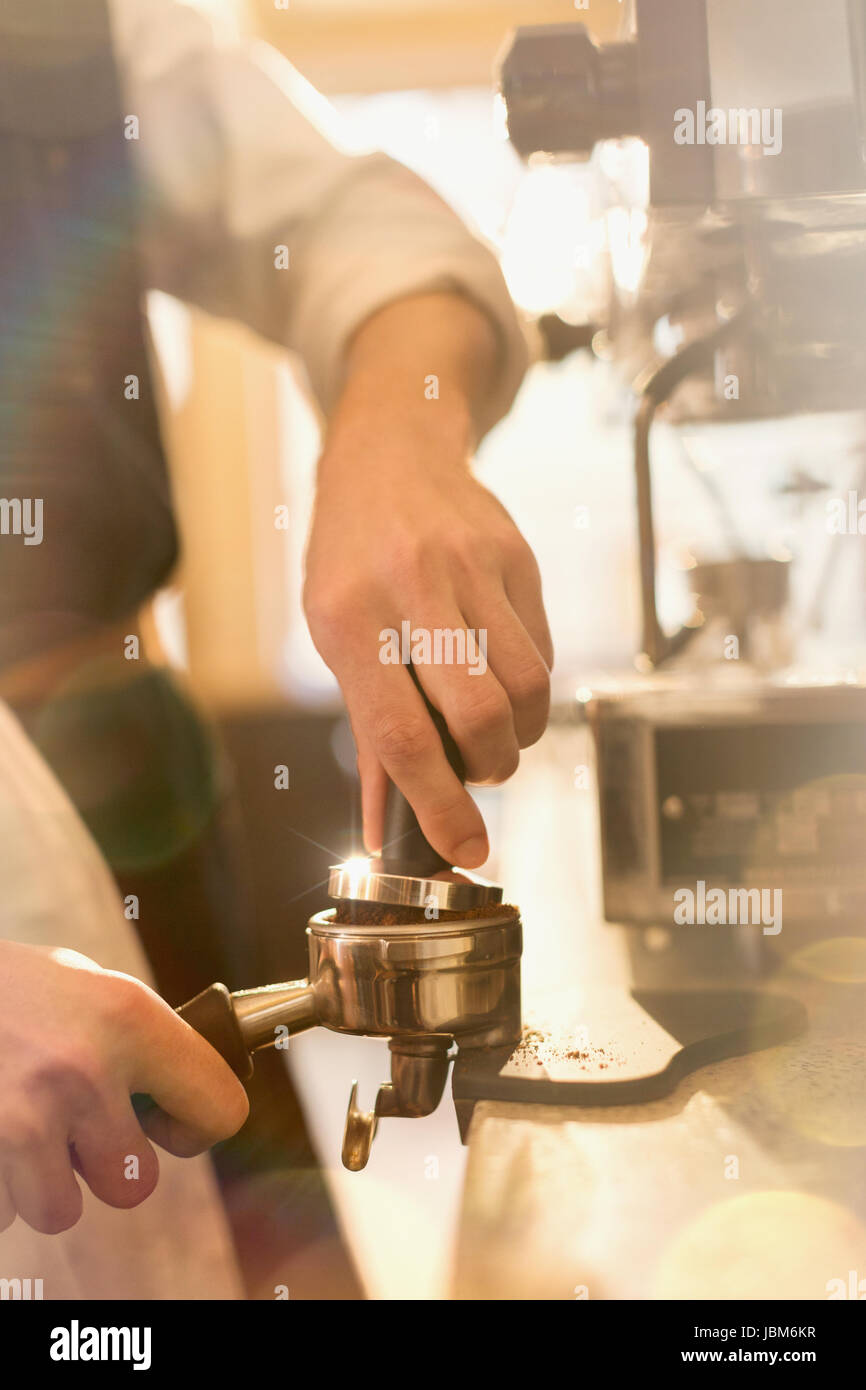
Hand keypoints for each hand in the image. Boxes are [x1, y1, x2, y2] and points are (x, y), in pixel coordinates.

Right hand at [0, 941, 248, 1234]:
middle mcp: (85, 1071)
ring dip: (43, 1182)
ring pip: (61, 1210)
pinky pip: (3, 1213)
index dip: (194, 1127)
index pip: (219, 1110)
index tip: (164, 1121)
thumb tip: (180, 1096)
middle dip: (104, 1165)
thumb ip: (137, 1040)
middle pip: (134, 1184)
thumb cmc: (12, 987)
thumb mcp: (90, 987)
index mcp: (129, 1018)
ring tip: (23, 1126)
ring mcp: (24, 1117)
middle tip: (74, 1126)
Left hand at [304, 297, 551, 866]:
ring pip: (528, 688)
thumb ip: (368, 728)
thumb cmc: (351, 555)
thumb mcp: (334, 633)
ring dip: (518, 736)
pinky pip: (543, 651)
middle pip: (480, 716)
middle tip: (479, 773)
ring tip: (491, 730)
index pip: (401, 733)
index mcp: (350, 618)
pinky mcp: (517, 557)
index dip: (437, 805)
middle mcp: (411, 587)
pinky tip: (500, 677)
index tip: (464, 849)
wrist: (391, 451)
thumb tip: (386, 824)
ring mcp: (471, 567)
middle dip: (491, 770)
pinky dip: (529, 689)